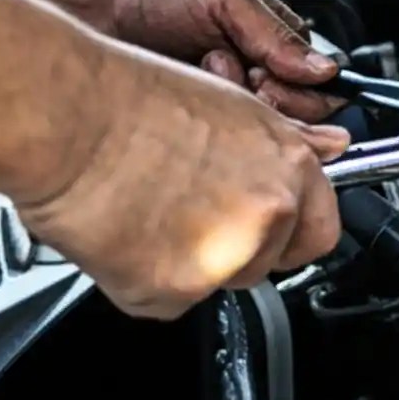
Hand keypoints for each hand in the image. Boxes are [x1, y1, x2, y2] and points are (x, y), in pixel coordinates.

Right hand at [14, 52, 350, 319]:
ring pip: (217, 280)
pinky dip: (143, 279)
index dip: (291, 228)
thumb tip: (330, 146)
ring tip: (148, 208)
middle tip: (187, 207)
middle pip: (268, 259)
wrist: (68, 117)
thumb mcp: (233, 104)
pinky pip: (165, 300)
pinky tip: (123, 231)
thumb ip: (287, 142)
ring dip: (189, 261)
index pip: (321, 227)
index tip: (271, 226)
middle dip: (236, 245)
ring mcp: (221, 258)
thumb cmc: (132, 98)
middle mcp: (266, 216)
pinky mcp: (172, 291)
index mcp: (288, 169)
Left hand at [106, 0, 344, 120]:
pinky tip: (189, 88)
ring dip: (234, 101)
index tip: (265, 73)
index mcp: (280, 44)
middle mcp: (262, 76)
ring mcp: (231, 102)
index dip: (298, 90)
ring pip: (261, 132)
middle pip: (296, 117)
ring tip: (205, 65)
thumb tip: (325, 69)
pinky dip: (209, 117)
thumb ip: (277, 35)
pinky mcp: (203, 124)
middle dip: (266, 97)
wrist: (99, 6)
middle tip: (235, 70)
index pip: (322, 87)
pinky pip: (225, 141)